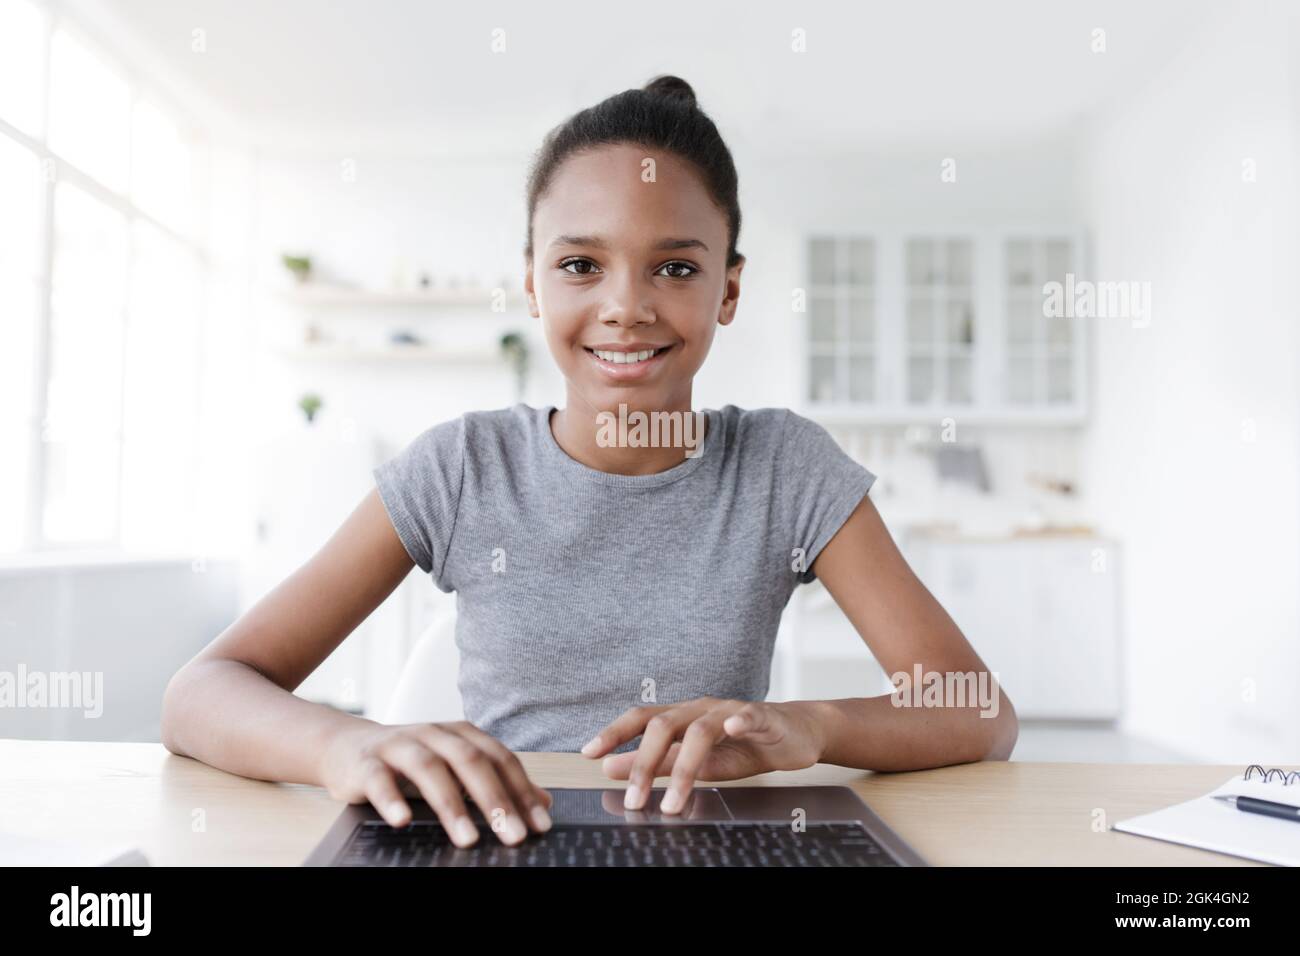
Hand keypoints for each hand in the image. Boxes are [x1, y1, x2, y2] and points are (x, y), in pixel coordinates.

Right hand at [319, 720, 553, 847]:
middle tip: (512, 835)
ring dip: (451, 805)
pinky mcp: (366, 762)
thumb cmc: (408, 762)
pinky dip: (391, 800)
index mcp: (460, 734)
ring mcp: (398, 745)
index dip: (522, 791)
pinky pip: (379, 780)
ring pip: (429, 769)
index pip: (499, 759)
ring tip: (468, 840)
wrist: (346, 747)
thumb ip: (497, 783)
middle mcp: (433, 733)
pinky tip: (404, 821)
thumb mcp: (455, 767)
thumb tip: (544, 803)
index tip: (540, 824)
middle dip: (494, 800)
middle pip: (470, 761)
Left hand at [580, 698, 826, 814]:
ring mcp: (732, 710)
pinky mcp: (765, 717)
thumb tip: (609, 768)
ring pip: (700, 730)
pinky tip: (734, 729)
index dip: (614, 732)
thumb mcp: (695, 760)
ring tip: (673, 802)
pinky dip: (742, 721)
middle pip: (664, 725)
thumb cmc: (743, 746)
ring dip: (683, 767)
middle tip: (633, 800)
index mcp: (682, 715)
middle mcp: (701, 708)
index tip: (589, 753)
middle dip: (644, 764)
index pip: (641, 719)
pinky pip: (751, 715)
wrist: (795, 734)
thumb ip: (657, 763)